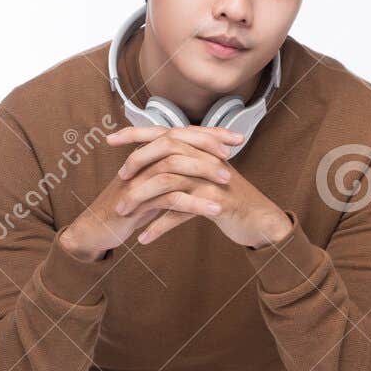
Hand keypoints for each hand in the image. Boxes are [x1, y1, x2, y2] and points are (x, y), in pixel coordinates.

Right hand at [57, 124, 241, 260]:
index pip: (182, 134)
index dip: (210, 133)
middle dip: (208, 147)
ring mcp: (138, 179)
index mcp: (148, 153)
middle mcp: (142, 161)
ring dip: (204, 173)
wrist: (98, 229)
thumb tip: (204, 167)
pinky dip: (194, 203)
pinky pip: (170, 198)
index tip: (237, 138)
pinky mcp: (137, 201)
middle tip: (233, 156)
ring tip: (228, 182)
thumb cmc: (129, 208)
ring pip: (175, 167)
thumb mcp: (155, 187)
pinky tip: (214, 211)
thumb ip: (175, 176)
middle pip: (178, 142)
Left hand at [106, 126, 292, 248]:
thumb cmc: (228, 199)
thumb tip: (151, 162)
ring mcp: (210, 180)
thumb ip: (182, 166)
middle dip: (136, 164)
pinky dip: (159, 226)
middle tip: (118, 181)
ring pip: (167, 182)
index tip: (110, 138)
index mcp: (200, 149)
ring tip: (123, 214)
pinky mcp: (214, 203)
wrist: (260, 220)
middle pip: (164, 151)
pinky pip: (180, 213)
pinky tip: (144, 238)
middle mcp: (205, 159)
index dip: (136, 133)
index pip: (164, 132)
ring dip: (141, 199)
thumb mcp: (204, 178)